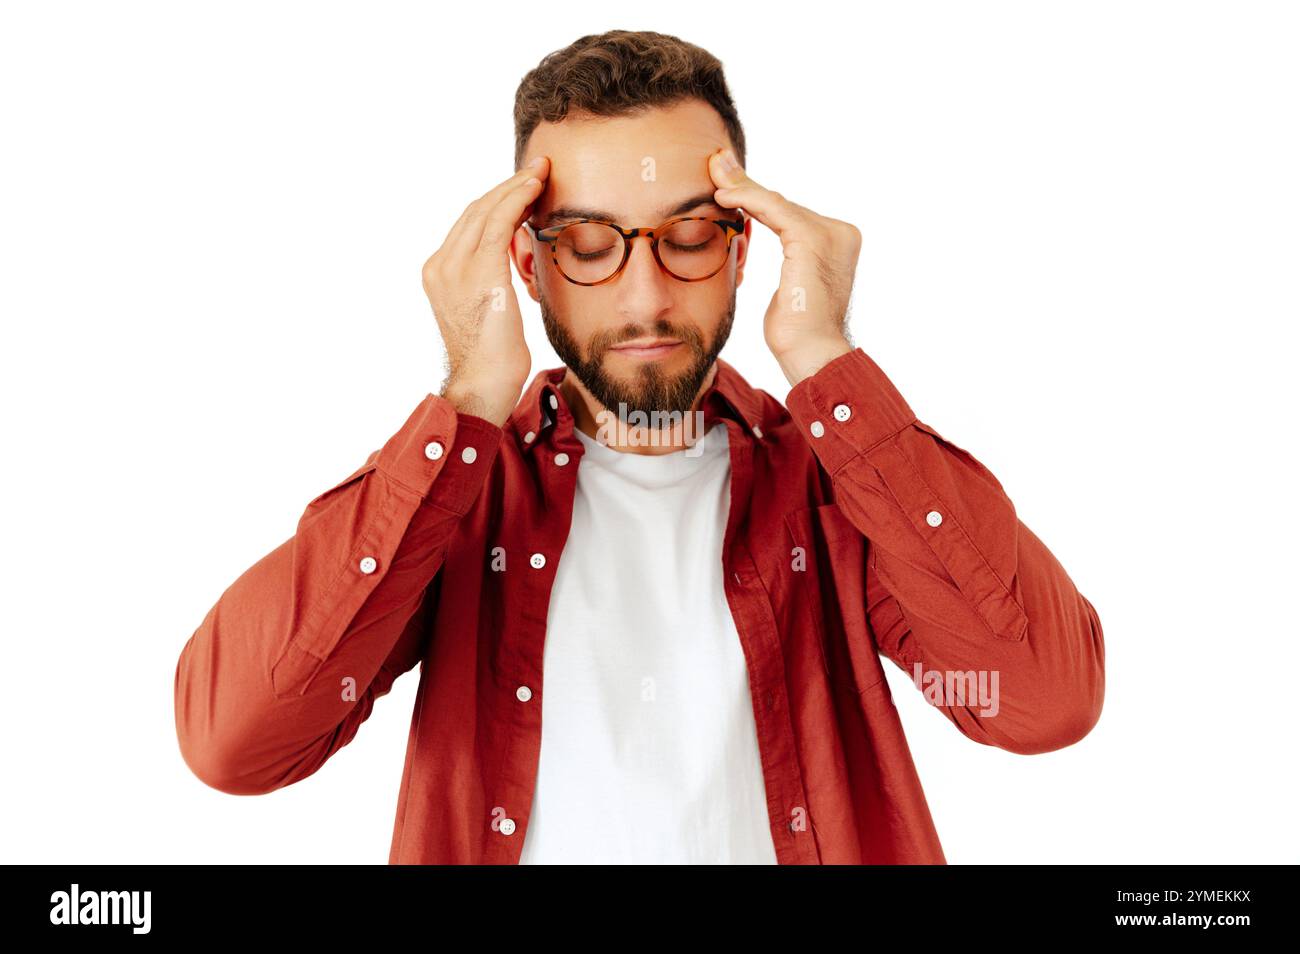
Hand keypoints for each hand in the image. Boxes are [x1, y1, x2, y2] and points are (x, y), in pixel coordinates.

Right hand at [421, 156, 550, 424]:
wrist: (483, 384)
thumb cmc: (493, 358)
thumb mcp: (487, 311)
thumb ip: (490, 282)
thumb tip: (514, 264)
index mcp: (437, 273)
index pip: (468, 225)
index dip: (497, 201)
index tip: (522, 187)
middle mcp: (439, 265)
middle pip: (475, 211)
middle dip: (507, 186)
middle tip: (536, 169)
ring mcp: (454, 267)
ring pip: (487, 210)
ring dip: (516, 187)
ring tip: (540, 172)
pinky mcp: (479, 271)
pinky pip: (499, 223)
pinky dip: (518, 200)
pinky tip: (536, 188)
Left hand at [708, 148, 855, 384]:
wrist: (811, 356)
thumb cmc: (796, 332)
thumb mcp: (787, 285)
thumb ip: (786, 255)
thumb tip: (762, 236)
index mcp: (839, 241)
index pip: (789, 214)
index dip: (756, 196)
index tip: (726, 182)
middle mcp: (840, 233)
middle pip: (783, 205)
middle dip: (746, 186)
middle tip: (716, 165)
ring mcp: (830, 233)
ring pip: (775, 204)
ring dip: (742, 188)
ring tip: (714, 173)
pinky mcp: (812, 238)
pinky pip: (772, 210)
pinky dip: (746, 199)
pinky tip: (723, 196)